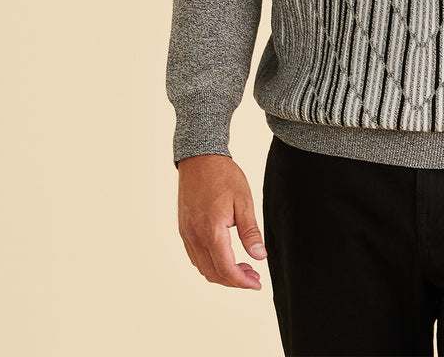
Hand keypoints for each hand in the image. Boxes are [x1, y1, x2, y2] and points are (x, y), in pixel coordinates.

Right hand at [177, 153, 267, 289]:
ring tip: (242, 267)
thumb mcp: (243, 201)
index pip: (226, 269)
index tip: (257, 284)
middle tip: (253, 276)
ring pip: (203, 267)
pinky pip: (195, 256)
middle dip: (234, 280)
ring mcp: (187, 234)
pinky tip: (225, 256)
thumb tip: (260, 257)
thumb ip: (250, 232)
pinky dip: (210, 264)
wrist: (199, 158)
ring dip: (222, 273)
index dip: (242, 281)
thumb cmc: (224, 176)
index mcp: (212, 231)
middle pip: (213, 273)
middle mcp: (195, 236)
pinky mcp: (184, 229)